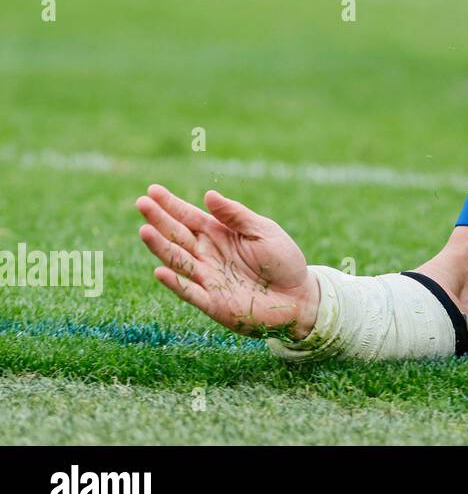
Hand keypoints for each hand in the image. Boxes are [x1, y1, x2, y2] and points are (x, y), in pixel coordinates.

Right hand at [135, 184, 318, 339]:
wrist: (299, 297)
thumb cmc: (283, 261)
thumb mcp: (264, 232)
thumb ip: (236, 216)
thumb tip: (209, 195)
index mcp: (221, 235)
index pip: (190, 217)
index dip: (171, 205)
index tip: (152, 190)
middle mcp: (209, 255)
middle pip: (178, 235)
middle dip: (159, 220)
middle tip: (141, 203)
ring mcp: (209, 279)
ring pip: (179, 261)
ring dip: (160, 247)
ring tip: (144, 230)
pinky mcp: (214, 303)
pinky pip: (190, 292)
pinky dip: (176, 283)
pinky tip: (160, 270)